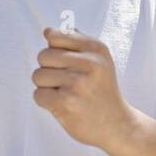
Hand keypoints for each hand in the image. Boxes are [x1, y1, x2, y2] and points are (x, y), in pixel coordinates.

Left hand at [32, 27, 134, 148]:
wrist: (117, 124)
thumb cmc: (101, 91)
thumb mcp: (99, 61)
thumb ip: (74, 43)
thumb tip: (48, 31)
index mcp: (96, 48)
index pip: (55, 36)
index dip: (54, 51)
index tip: (68, 64)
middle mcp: (89, 62)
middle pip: (43, 56)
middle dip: (48, 70)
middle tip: (66, 82)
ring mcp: (78, 83)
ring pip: (38, 75)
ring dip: (46, 87)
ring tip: (66, 94)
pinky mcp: (67, 102)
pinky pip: (38, 95)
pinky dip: (46, 102)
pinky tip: (63, 105)